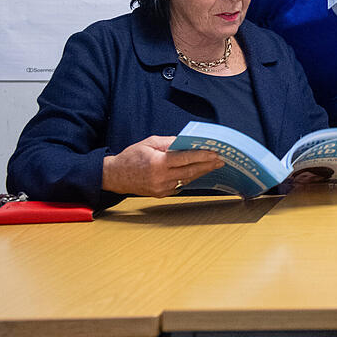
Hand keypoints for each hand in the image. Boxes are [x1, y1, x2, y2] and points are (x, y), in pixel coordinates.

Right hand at [101, 135, 223, 196]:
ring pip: (187, 179)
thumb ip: (170, 143)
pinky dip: (189, 177)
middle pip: (190, 171)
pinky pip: (180, 184)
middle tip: (221, 159)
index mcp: (157, 163)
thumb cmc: (131, 157)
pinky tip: (199, 171)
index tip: (215, 153)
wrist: (114, 176)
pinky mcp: (161, 194)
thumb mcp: (149, 143)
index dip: (202, 156)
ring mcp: (161, 188)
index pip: (185, 159)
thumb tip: (188, 142)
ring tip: (214, 164)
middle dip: (208, 165)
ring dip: (202, 171)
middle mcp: (160, 178)